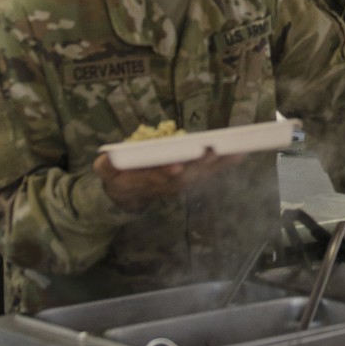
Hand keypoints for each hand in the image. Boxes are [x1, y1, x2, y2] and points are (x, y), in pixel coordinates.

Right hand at [93, 149, 244, 212]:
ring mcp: (180, 184)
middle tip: (213, 152)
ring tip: (237, 151)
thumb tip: (110, 158)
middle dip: (199, 166)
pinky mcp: (191, 180)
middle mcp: (166, 185)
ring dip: (219, 165)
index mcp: (145, 182)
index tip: (176, 167)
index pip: (157, 179)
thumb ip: (106, 165)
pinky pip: (209, 173)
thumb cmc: (116, 177)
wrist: (127, 194)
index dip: (165, 173)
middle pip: (186, 177)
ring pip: (202, 175)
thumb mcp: (104, 171)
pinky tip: (240, 154)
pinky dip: (224, 164)